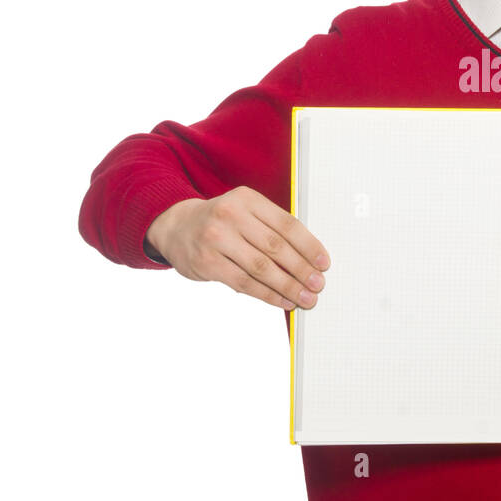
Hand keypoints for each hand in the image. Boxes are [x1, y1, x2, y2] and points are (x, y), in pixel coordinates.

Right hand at [145, 186, 330, 310]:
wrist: (177, 226)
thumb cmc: (222, 221)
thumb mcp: (246, 211)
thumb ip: (273, 228)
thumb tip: (309, 259)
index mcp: (248, 199)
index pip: (286, 224)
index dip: (309, 246)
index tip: (323, 263)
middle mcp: (231, 215)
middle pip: (276, 247)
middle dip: (301, 269)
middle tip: (318, 284)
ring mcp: (216, 239)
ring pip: (261, 268)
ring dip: (287, 286)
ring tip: (305, 298)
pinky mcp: (207, 262)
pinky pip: (244, 283)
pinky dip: (267, 295)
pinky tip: (282, 301)